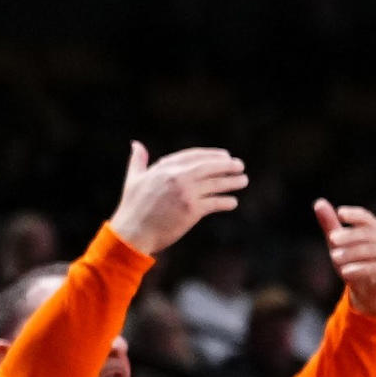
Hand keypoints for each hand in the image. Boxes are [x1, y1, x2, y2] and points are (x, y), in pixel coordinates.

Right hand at [108, 140, 248, 256]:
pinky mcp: (192, 210)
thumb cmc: (132, 208)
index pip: (193, 155)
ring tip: (243, 180)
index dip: (211, 155)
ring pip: (215, 184)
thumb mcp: (133, 179)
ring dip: (232, 182)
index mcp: (163, 168)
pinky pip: (215, 203)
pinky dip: (226, 202)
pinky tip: (233, 202)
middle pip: (209, 167)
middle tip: (240, 166)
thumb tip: (136, 143)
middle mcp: (177, 177)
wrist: (132, 233)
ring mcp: (186, 193)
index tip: (224, 155)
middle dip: (227, 165)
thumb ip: (138, 160)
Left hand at [316, 198, 375, 319]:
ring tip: (334, 257)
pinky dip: (359, 269)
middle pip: (368, 233)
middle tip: (332, 239)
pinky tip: (344, 272)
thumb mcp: (339, 244)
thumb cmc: (355, 263)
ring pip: (371, 250)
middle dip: (350, 235)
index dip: (354, 215)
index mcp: (375, 228)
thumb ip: (331, 224)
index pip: (366, 217)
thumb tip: (319, 202)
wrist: (371, 293)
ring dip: (351, 253)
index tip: (340, 214)